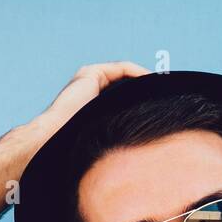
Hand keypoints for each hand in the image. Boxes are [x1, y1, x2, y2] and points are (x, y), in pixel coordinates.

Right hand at [31, 60, 151, 140]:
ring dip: (145, 80)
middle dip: (145, 90)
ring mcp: (89, 78)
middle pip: (125, 85)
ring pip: (125, 75)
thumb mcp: (103, 140)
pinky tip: (152, 82)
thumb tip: (140, 152)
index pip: (123, 97)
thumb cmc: (75, 146)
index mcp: (92, 103)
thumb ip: (116, 137)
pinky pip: (123, 69)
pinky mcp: (92, 72)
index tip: (159, 108)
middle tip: (167, 97)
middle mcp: (90, 87)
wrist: (54, 136)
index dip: (141, 100)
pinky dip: (139, 73)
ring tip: (163, 88)